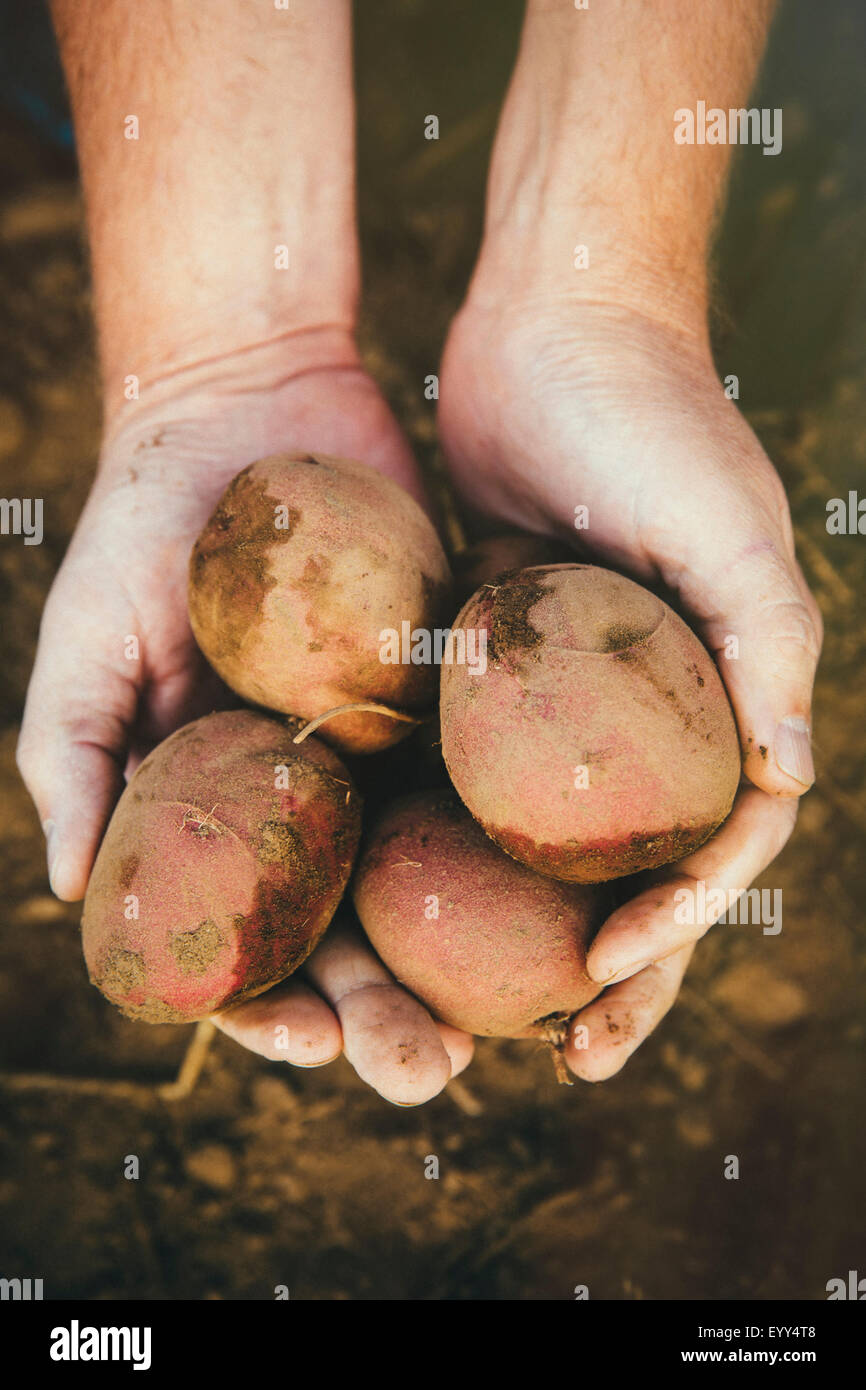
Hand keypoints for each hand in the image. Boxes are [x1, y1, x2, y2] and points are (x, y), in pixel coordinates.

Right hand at [18, 333, 471, 1103]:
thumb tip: (71, 893)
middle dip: (383, 1015)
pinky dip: (518, 844)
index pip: (239, 937)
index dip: (265, 1005)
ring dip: (466, 963)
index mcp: (218, 809)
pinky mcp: (451, 695)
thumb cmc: (146, 525)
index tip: (303, 1043)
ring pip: (430, 882)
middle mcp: (309, 798)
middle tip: (428, 1076)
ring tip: (512, 1025)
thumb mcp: (87, 643)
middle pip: (348, 933)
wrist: (252, 400)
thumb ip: (77, 759)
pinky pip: (486, 780)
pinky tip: (562, 898)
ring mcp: (384, 752)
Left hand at [439, 294, 820, 1078]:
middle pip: (637, 872)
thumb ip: (765, 646)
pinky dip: (457, 842)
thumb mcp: (722, 527)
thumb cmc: (650, 418)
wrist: (551, 325)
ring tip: (483, 1016)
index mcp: (717, 701)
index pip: (713, 850)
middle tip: (566, 1057)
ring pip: (551, 846)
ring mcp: (565, 699)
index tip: (608, 985)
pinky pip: (473, 772)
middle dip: (615, 970)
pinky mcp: (489, 667)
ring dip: (529, 932)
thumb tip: (784, 782)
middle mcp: (646, 714)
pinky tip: (409, 898)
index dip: (678, 930)